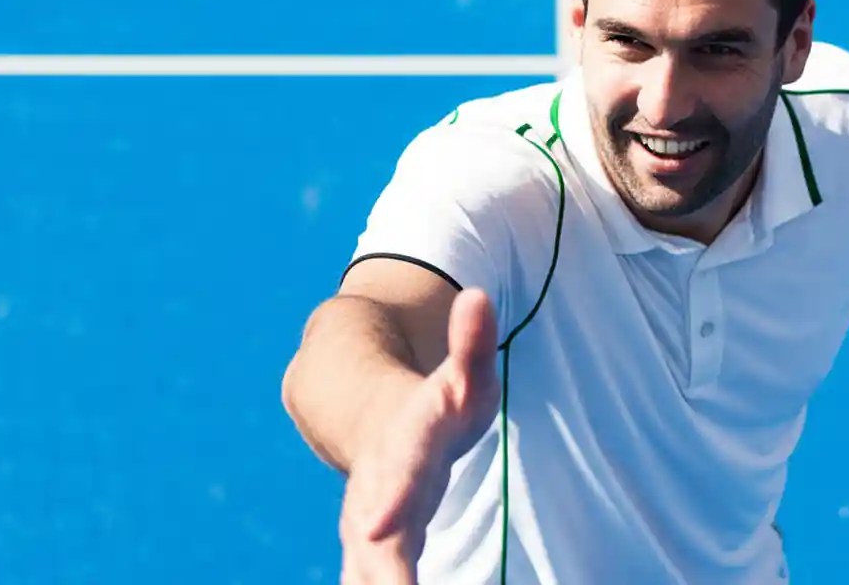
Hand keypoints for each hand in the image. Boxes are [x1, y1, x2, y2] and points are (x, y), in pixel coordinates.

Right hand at [339, 289, 502, 584]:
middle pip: (375, 550)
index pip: (396, 480)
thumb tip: (479, 293)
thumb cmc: (434, 403)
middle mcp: (378, 502)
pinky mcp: (380, 559)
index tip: (377, 526)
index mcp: (401, 456)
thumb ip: (469, 343)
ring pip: (369, 577)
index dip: (388, 501)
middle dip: (378, 577)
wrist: (381, 425)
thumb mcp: (461, 374)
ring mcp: (374, 534)